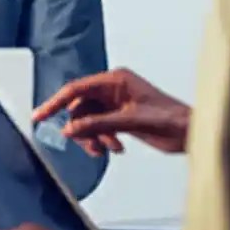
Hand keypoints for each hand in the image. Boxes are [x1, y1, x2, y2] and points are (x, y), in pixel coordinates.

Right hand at [34, 68, 190, 155]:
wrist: (190, 131)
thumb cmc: (172, 119)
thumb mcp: (132, 121)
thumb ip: (100, 124)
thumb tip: (71, 128)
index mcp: (117, 80)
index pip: (76, 89)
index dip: (55, 102)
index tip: (39, 115)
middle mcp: (114, 89)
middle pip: (80, 107)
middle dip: (81, 128)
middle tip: (91, 145)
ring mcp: (117, 103)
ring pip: (88, 120)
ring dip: (93, 137)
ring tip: (108, 149)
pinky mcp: (121, 117)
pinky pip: (99, 128)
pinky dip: (103, 139)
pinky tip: (116, 147)